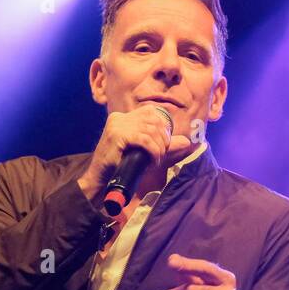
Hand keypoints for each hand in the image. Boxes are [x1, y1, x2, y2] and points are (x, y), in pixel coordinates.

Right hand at [79, 105, 194, 200]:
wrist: (101, 177)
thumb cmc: (123, 164)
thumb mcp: (145, 151)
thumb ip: (163, 143)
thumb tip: (187, 141)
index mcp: (123, 117)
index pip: (150, 112)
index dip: (162, 126)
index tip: (163, 143)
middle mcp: (119, 117)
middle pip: (153, 119)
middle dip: (163, 137)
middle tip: (161, 152)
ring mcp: (117, 125)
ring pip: (150, 130)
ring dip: (159, 146)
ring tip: (157, 159)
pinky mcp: (118, 136)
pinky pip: (144, 139)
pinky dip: (153, 150)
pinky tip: (153, 160)